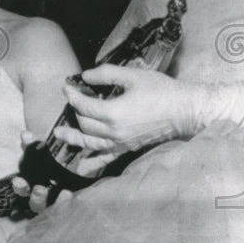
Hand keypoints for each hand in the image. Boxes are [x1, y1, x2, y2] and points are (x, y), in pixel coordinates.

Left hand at [63, 65, 198, 152]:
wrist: (184, 111)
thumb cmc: (161, 91)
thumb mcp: (132, 75)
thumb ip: (106, 74)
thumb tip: (85, 76)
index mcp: (112, 113)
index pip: (82, 105)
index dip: (72, 95)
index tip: (68, 86)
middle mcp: (113, 132)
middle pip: (84, 123)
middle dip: (75, 110)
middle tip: (72, 99)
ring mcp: (120, 143)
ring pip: (89, 142)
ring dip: (73, 138)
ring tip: (59, 134)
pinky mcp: (128, 148)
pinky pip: (107, 158)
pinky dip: (93, 162)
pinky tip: (82, 168)